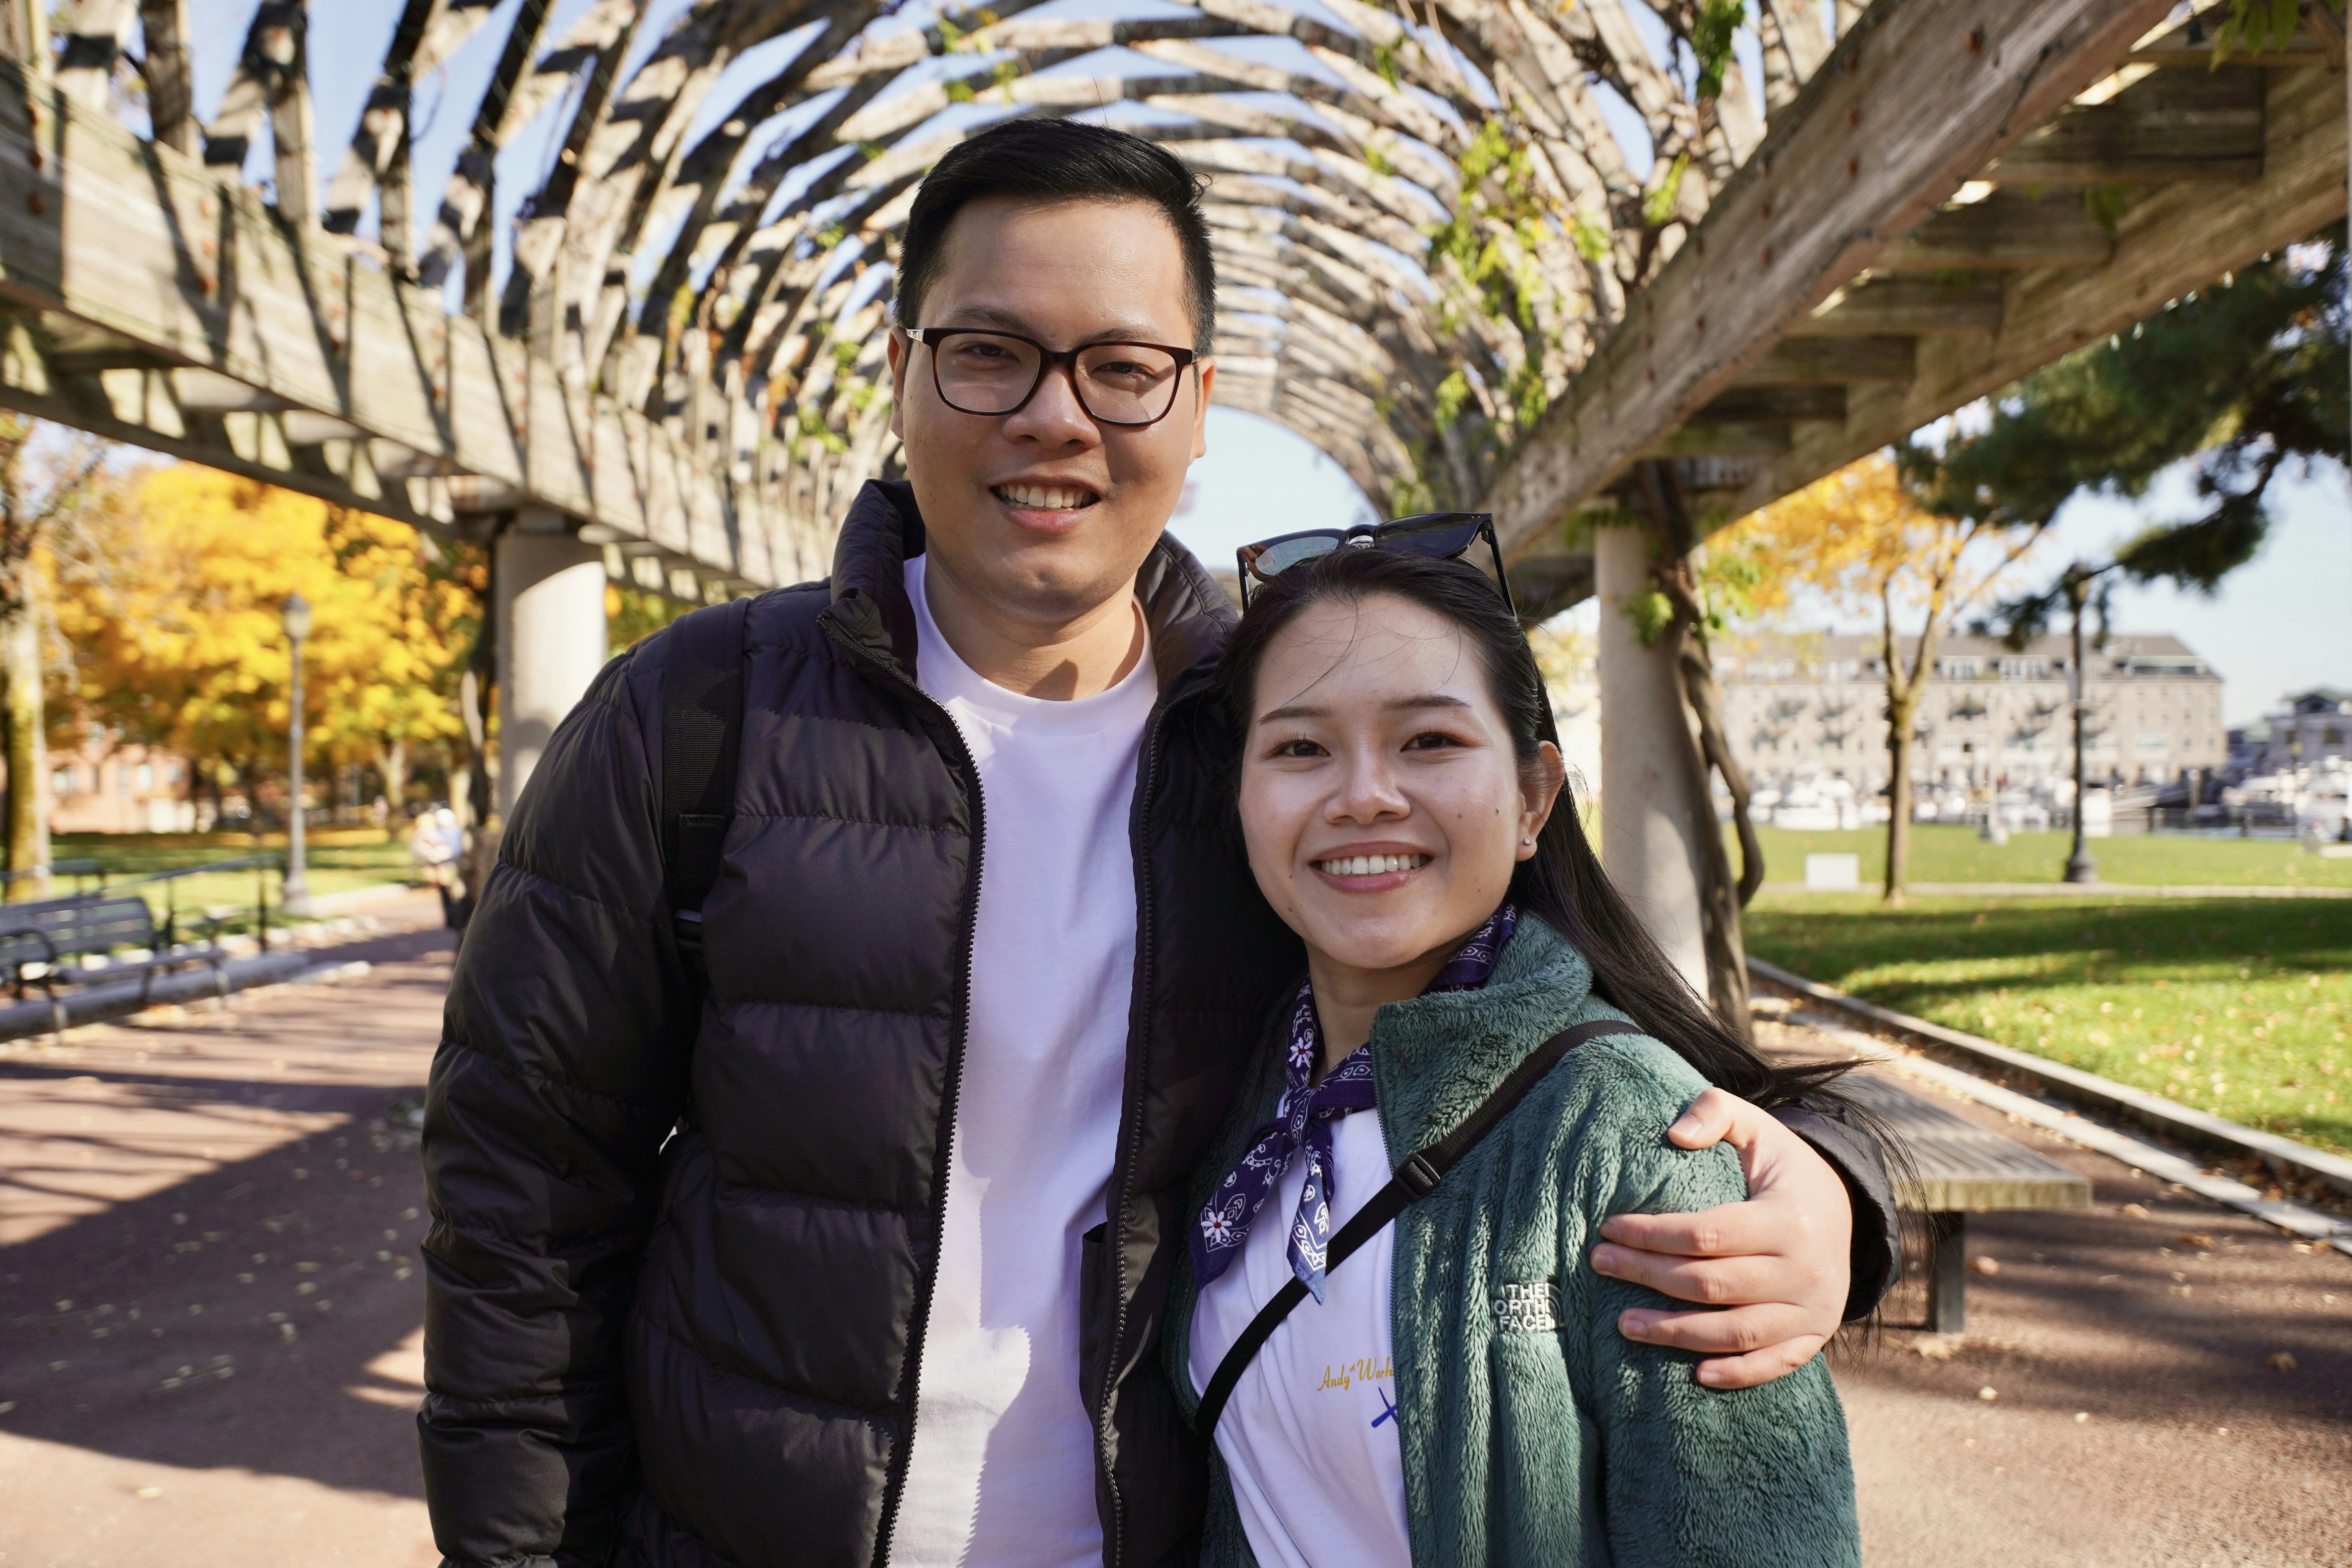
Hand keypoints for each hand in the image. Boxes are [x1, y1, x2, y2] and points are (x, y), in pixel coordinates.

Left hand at [1590, 1087, 1851, 1389]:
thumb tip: (1674, 1135)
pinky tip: (1694, 1376)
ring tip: (1623, 1323)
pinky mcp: (1815, 1335)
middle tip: (1599, 1263)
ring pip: (1735, 1332)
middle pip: (1712, 1284)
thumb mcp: (1757, 1126)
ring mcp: (1814, 1308)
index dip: (1652, 1233)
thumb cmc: (1781, 1167)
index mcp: (1788, 1218)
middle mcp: (1806, 1269)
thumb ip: (1715, 1111)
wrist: (1845, 1208)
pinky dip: (1737, 1374)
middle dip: (1647, 1275)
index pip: (1707, 1234)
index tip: (1609, 1226)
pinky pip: (1774, 1363)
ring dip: (1676, 1333)